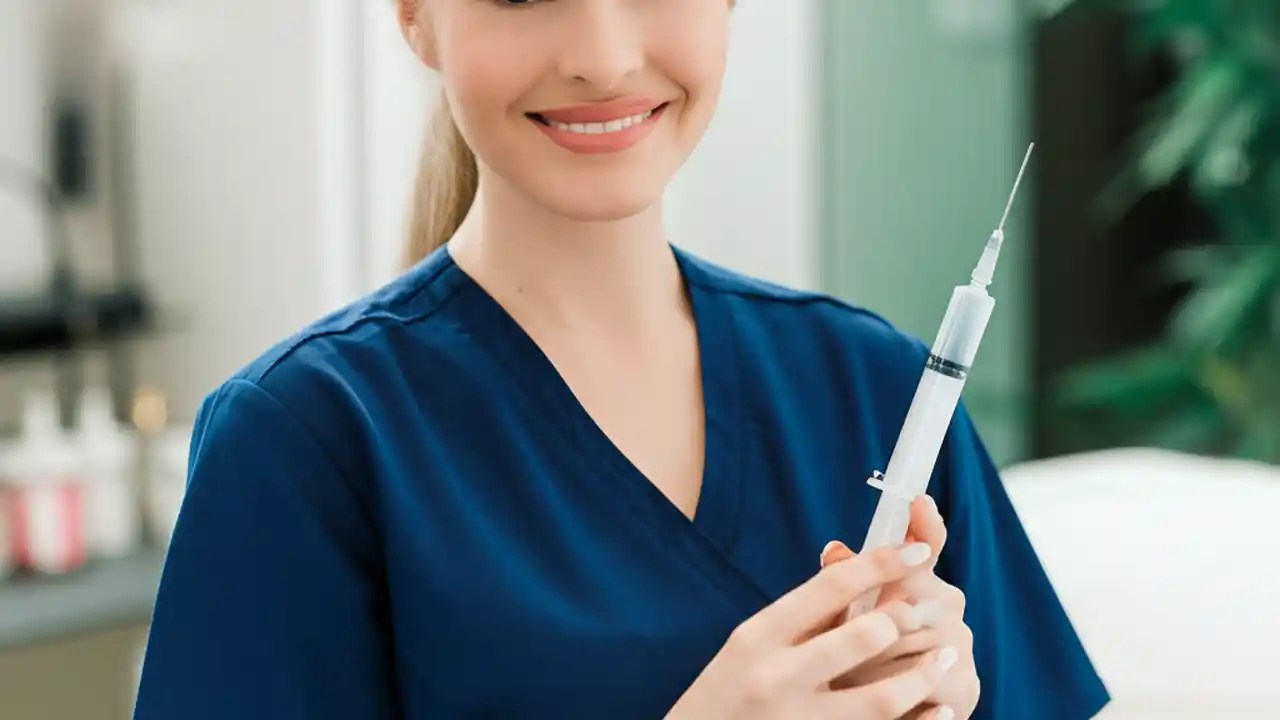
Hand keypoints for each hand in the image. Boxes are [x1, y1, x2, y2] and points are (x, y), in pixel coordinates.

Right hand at [665, 543, 962, 719]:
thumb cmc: (726, 694)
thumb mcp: (750, 646)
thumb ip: (801, 614)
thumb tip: (849, 562)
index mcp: (759, 637)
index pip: (830, 588)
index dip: (881, 564)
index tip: (918, 552)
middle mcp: (777, 678)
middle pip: (863, 635)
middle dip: (903, 618)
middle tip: (922, 612)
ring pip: (883, 697)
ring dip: (924, 673)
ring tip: (946, 655)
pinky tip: (943, 708)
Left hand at [820, 496, 980, 718]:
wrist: (884, 708)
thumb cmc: (862, 655)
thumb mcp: (846, 618)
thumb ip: (843, 585)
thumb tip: (834, 550)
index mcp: (921, 581)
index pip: (927, 546)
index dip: (925, 526)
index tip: (919, 502)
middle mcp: (948, 606)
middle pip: (907, 600)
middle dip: (871, 623)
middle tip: (842, 646)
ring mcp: (960, 645)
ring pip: (910, 643)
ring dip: (874, 662)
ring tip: (851, 675)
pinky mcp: (964, 685)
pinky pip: (925, 682)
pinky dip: (897, 692)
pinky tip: (886, 696)